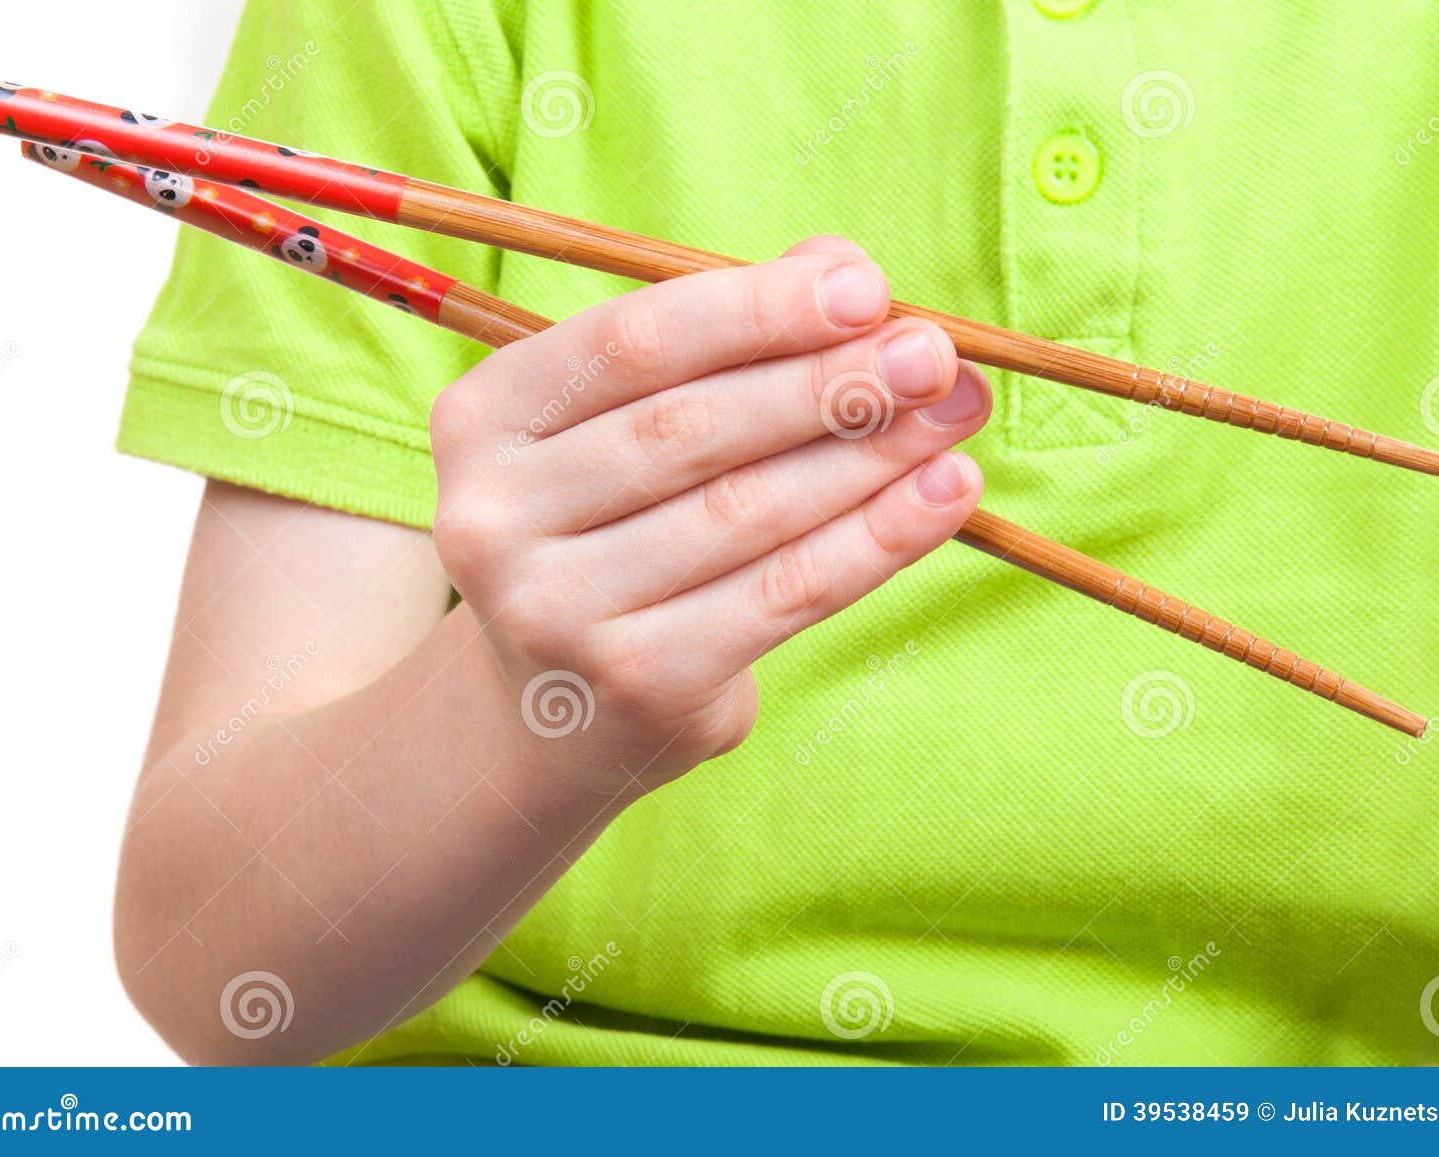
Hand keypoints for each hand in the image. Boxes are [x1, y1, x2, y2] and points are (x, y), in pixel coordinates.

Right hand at [429, 236, 990, 797]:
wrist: (549, 715)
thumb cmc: (607, 536)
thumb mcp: (627, 429)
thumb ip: (722, 340)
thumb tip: (840, 266)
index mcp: (482, 419)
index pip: (632, 344)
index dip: (755, 310)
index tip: (865, 289)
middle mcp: (494, 514)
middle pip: (691, 428)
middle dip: (829, 381)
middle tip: (932, 354)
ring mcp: (558, 608)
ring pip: (747, 511)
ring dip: (870, 454)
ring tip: (956, 412)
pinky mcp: (640, 681)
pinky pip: (785, 594)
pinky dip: (878, 539)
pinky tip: (945, 494)